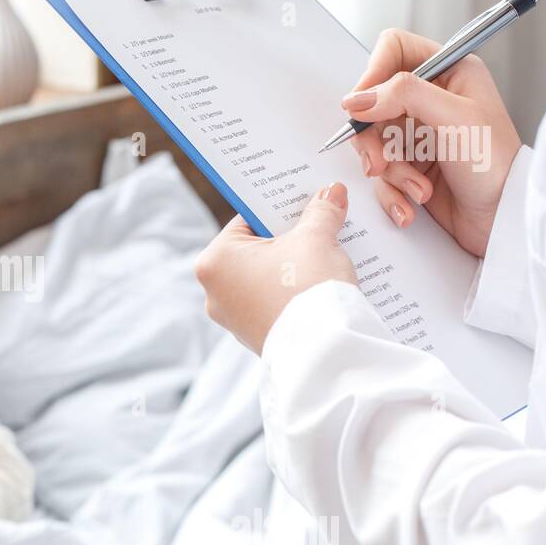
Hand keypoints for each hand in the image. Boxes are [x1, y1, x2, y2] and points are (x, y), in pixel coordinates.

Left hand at [194, 183, 356, 353]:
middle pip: (256, 250)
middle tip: (317, 225)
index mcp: (213, 261)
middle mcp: (213, 292)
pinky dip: (292, 293)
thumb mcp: (316, 239)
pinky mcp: (254, 336)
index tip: (303, 201)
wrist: (325, 353)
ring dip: (292, 266)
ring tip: (324, 255)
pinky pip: (273, 303)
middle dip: (288, 238)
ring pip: (266, 277)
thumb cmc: (309, 289)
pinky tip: (319, 286)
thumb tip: (333, 191)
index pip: (247, 220)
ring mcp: (232, 319)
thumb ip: (321, 211)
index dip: (279, 209)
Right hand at [344, 29, 520, 257]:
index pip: (394, 50)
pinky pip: (381, 173)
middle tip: (380, 162)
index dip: (373, 73)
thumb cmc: (495, 164)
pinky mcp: (410, 165)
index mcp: (450, 72)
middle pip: (374, 102)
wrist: (504, 219)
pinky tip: (413, 203)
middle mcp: (431, 98)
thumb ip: (403, 95)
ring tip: (416, 188)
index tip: (361, 105)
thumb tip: (357, 98)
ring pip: (373, 141)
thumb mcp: (453, 117)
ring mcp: (418, 133)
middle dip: (373, 138)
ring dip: (390, 171)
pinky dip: (392, 191)